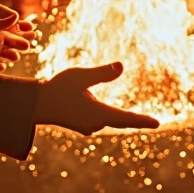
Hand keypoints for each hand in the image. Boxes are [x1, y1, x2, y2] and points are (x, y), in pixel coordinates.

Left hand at [0, 0, 33, 70]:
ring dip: (13, 55)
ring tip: (14, 55)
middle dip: (22, 44)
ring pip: (9, 55)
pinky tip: (1, 65)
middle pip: (16, 43)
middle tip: (26, 45)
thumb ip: (1, 21)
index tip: (31, 28)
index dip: (25, 30)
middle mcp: (2, 41)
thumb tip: (16, 16)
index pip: (17, 31)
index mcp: (3, 30)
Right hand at [35, 62, 159, 134]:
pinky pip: (100, 119)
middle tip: (154, 123)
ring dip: (122, 118)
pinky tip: (110, 116)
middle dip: (135, 120)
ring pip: (108, 118)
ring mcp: (87, 126)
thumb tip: (121, 67)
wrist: (35, 105)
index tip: (157, 123)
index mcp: (97, 113)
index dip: (142, 120)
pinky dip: (109, 116)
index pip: (125, 118)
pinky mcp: (81, 124)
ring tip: (139, 120)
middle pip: (120, 120)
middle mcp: (94, 123)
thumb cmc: (57, 89)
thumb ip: (101, 73)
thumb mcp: (80, 76)